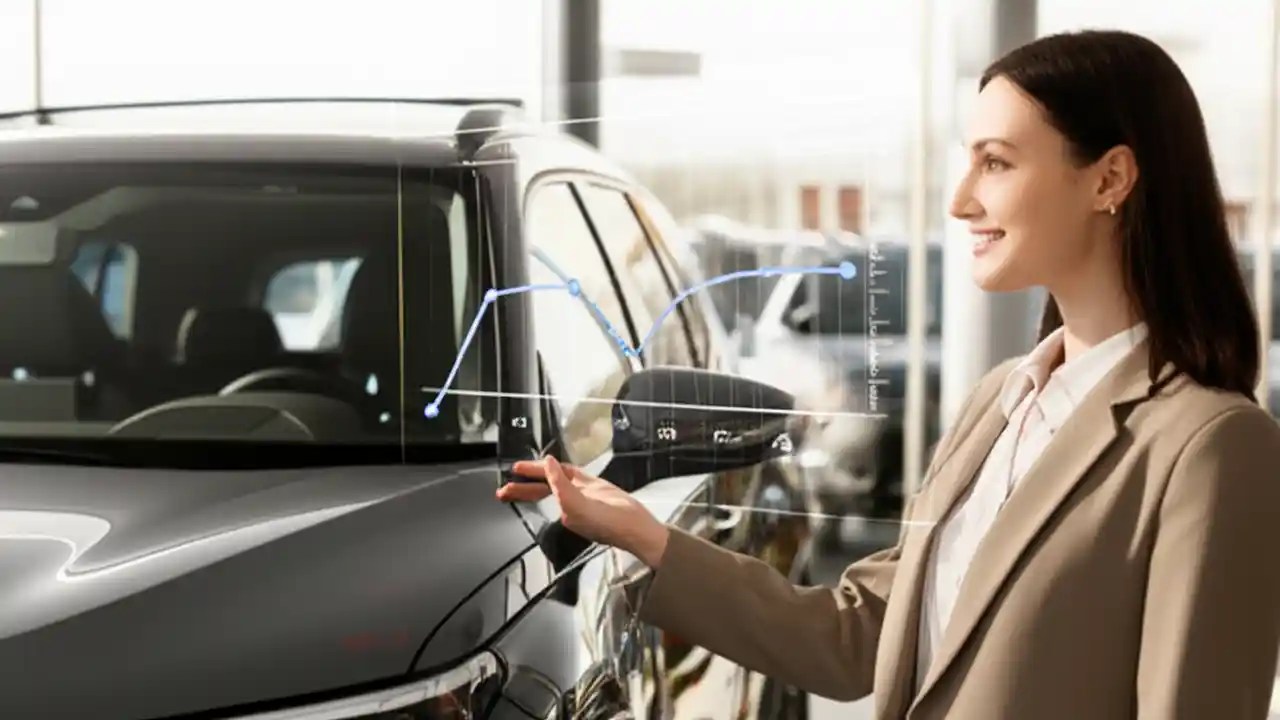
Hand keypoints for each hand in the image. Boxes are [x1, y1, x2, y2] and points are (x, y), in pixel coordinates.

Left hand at [495, 456, 670, 567]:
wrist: (636, 526)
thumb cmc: (609, 524)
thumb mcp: (577, 504)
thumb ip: (560, 484)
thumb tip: (547, 464)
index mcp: (564, 510)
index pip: (539, 494)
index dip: (524, 486)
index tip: (510, 480)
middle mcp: (570, 501)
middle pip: (542, 487)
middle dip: (524, 483)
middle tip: (506, 478)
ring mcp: (583, 493)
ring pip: (556, 479)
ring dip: (539, 472)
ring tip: (521, 468)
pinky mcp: (595, 486)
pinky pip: (572, 475)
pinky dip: (560, 469)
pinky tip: (551, 464)